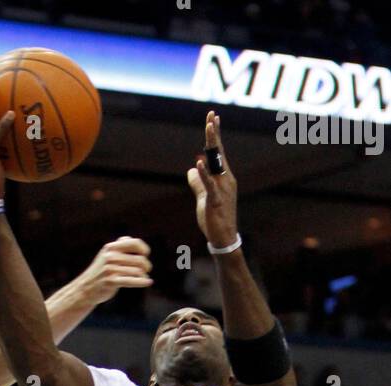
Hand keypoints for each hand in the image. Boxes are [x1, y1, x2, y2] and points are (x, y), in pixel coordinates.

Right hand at [78, 236, 152, 306]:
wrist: (86, 288)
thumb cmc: (100, 272)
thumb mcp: (106, 255)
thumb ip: (118, 246)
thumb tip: (130, 239)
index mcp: (111, 247)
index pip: (135, 243)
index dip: (144, 249)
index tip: (146, 255)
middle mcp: (111, 256)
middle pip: (139, 260)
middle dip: (146, 266)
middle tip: (147, 270)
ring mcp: (110, 269)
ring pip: (137, 271)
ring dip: (143, 276)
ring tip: (144, 278)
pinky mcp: (111, 281)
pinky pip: (131, 280)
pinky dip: (142, 282)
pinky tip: (149, 282)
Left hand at [186, 110, 237, 248]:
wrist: (224, 238)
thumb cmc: (215, 218)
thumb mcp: (204, 197)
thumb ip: (197, 183)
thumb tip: (191, 170)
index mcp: (224, 177)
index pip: (219, 152)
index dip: (215, 135)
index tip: (213, 117)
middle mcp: (226, 179)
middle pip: (219, 153)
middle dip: (214, 133)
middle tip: (211, 116)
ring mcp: (222, 189)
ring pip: (216, 163)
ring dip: (213, 145)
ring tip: (209, 128)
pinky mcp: (215, 201)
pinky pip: (209, 185)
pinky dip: (203, 173)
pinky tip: (198, 163)